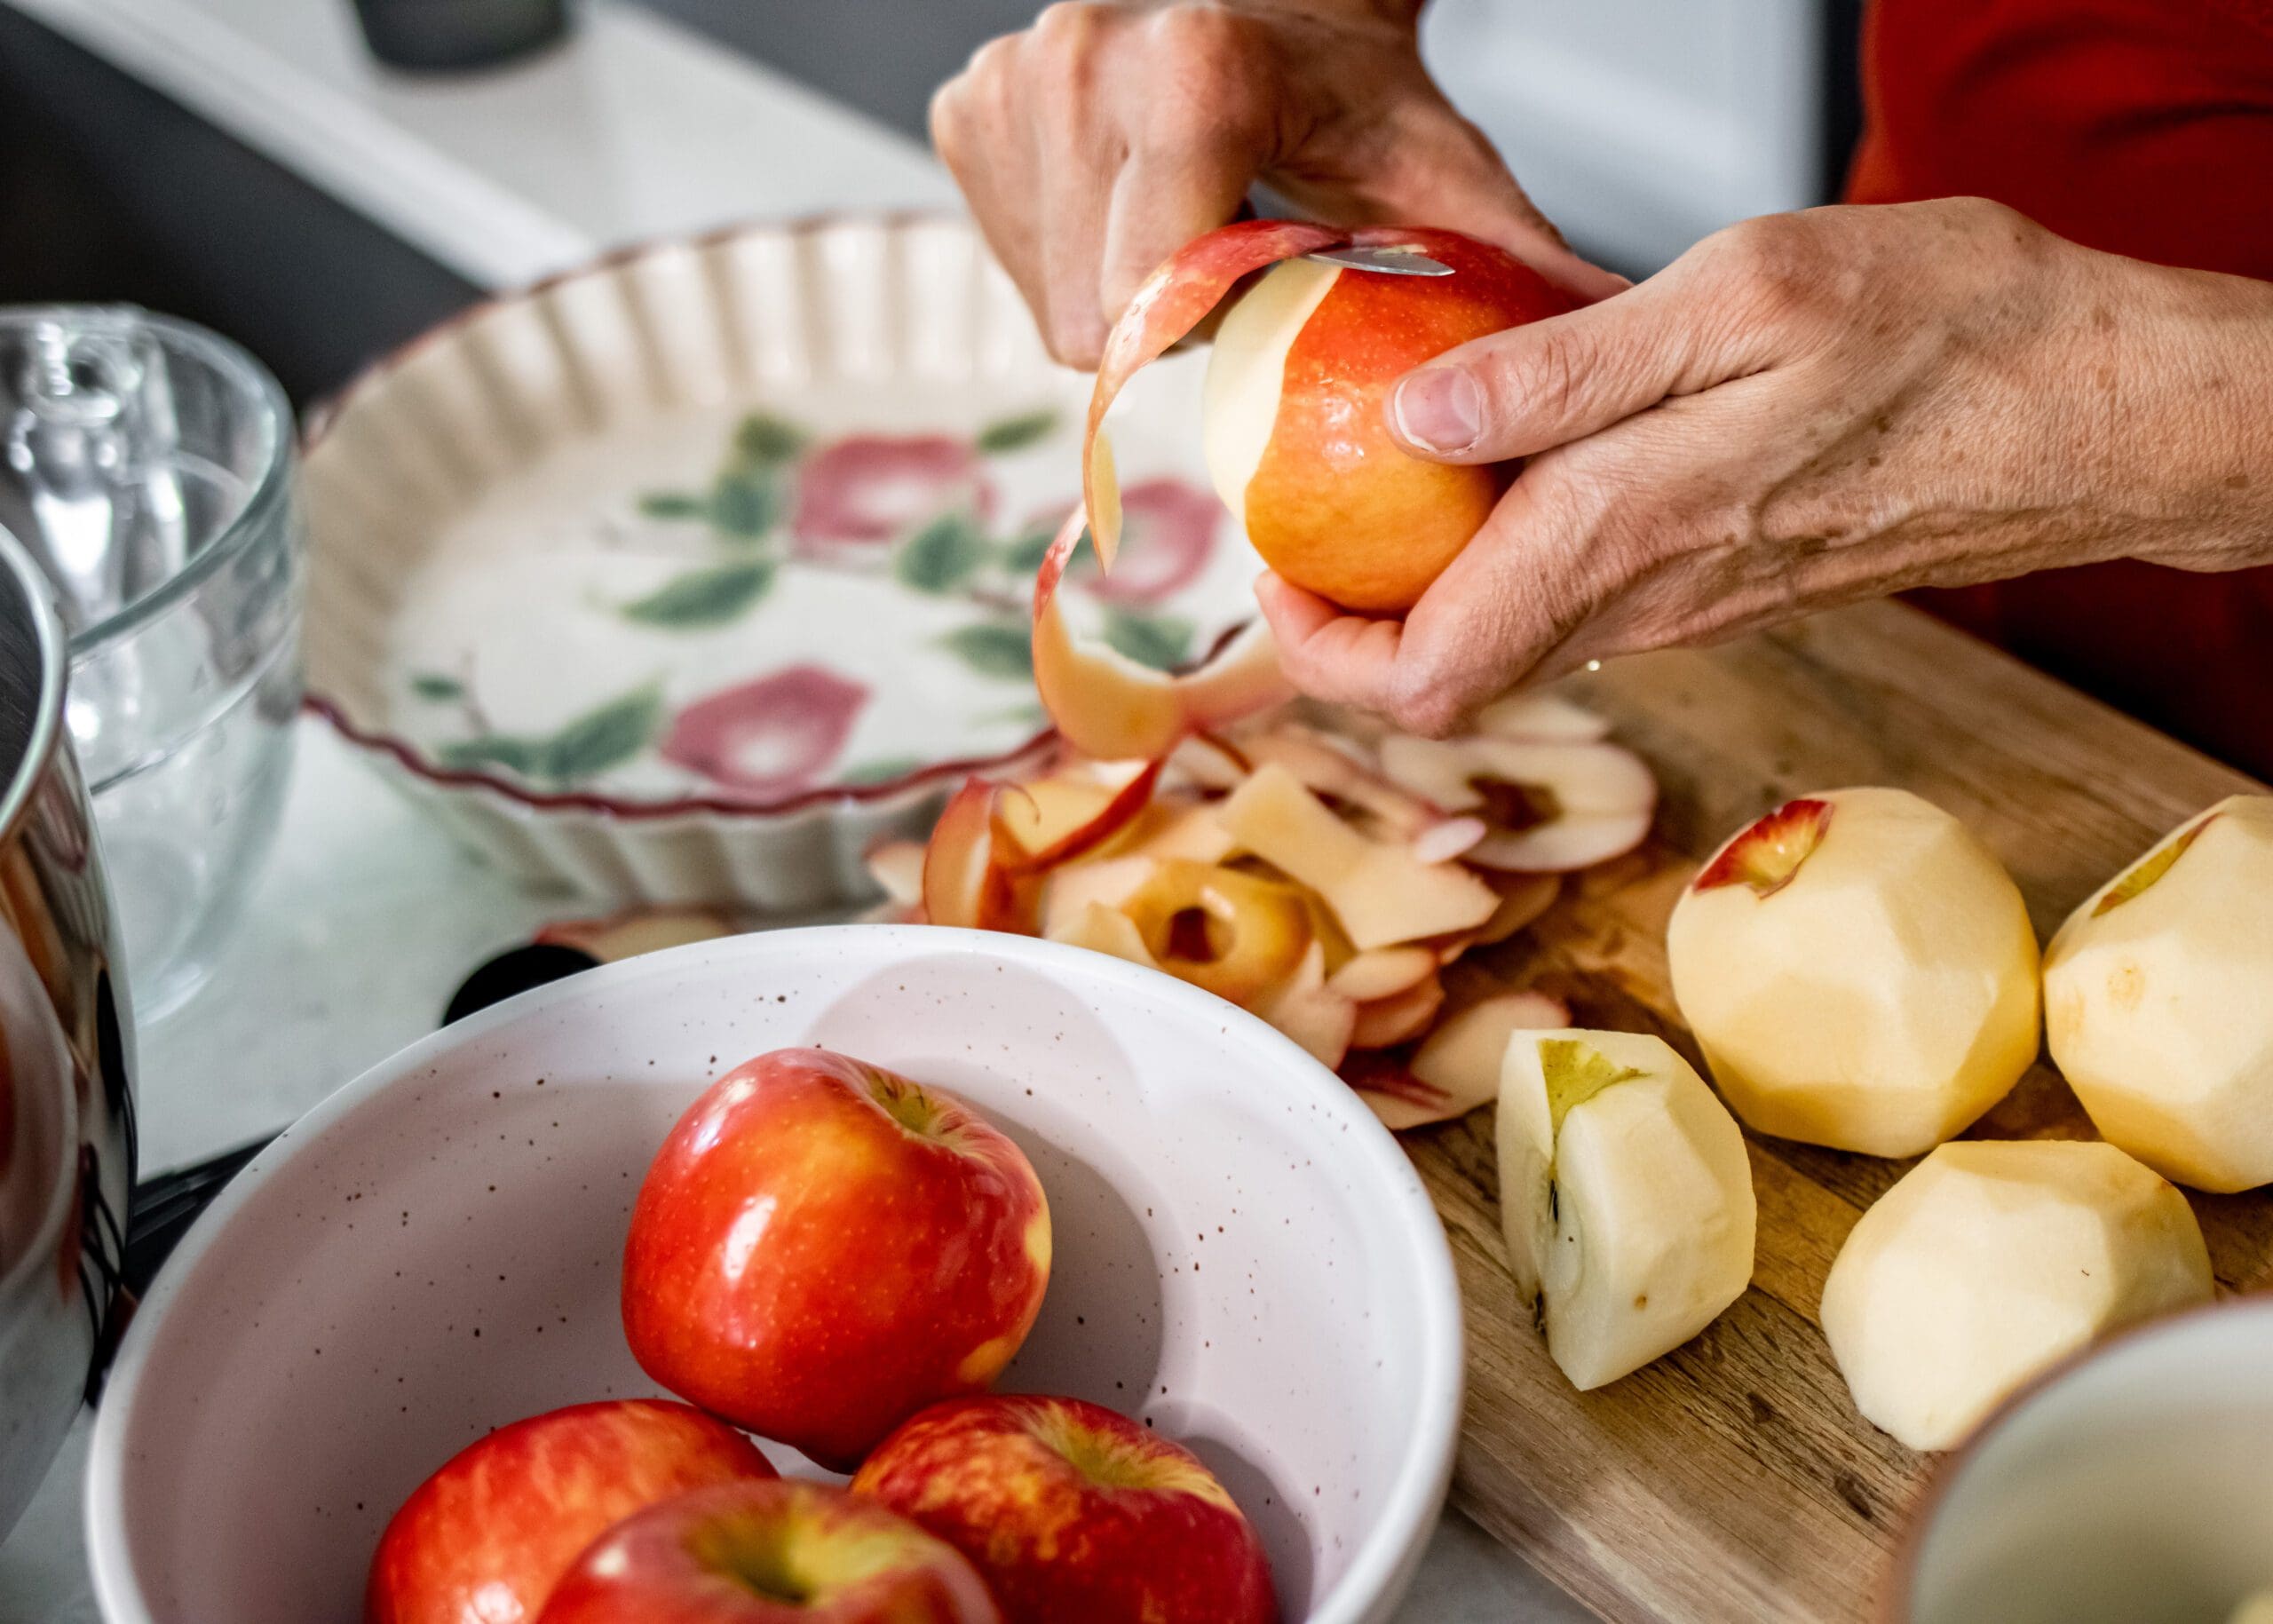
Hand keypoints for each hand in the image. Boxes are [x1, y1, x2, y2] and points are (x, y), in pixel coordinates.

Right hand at [930, 0, 1621, 366]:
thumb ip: (1504, 264)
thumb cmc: (1347, 79)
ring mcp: (1007, 88)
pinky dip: (1072, 263)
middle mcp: (1075, 69)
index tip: (1270, 294)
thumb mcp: (1433, 162)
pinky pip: (1011, 258)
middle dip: (1170, 326)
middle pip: (1095, 319)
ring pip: (1046, 300)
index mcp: (1187, 76)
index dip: (1217, 332)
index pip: (1157, 298)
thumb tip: (1596, 356)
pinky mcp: (964, 114)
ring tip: (1189, 228)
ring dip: (1121, 299)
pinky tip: (1128, 211)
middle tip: (1235, 267)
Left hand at [1259, 197, 2272, 733]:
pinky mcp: (1726, 583)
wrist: (2106, 412)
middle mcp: (1648, 602)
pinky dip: (1508, 557)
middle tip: (1307, 521)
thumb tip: (1417, 417)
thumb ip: (1567, 371)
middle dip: (1352, 623)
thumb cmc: (1960, 337)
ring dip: (1427, 585)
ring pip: (1511, 643)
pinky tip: (1509, 463)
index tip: (1275, 565)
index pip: (1426, 676)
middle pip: (1451, 679)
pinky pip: (1579, 604)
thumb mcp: (1746, 296)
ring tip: (1388, 477)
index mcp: (1627, 536)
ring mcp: (1689, 607)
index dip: (1322, 647)